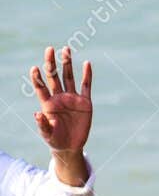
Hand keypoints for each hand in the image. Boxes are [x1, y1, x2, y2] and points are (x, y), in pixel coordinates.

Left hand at [30, 46, 92, 162]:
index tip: (34, 68)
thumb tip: (36, 113)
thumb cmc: (55, 140)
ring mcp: (72, 98)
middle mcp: (59, 98)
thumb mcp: (47, 134)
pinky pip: (86, 86)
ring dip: (67, 64)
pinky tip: (87, 64)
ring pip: (69, 77)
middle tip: (49, 49)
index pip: (41, 88)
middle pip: (54, 77)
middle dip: (51, 63)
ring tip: (66, 50)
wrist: (70, 146)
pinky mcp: (84, 101)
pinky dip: (87, 75)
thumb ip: (43, 125)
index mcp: (48, 104)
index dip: (37, 79)